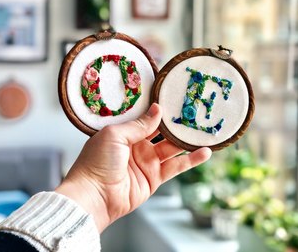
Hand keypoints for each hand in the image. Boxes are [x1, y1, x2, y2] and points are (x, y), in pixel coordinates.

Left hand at [56, 103, 211, 231]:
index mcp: (125, 133)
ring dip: (187, 141)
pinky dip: (191, 160)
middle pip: (162, 133)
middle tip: (195, 114)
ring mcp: (147, 162)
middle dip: (177, 125)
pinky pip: (176, 167)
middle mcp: (137, 146)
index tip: (176, 100)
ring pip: (172, 148)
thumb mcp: (115, 135)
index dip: (161, 111)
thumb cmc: (96, 162)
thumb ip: (139, 124)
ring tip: (204, 131)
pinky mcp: (155, 178)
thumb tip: (157, 110)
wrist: (94, 196)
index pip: (147, 119)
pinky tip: (204, 152)